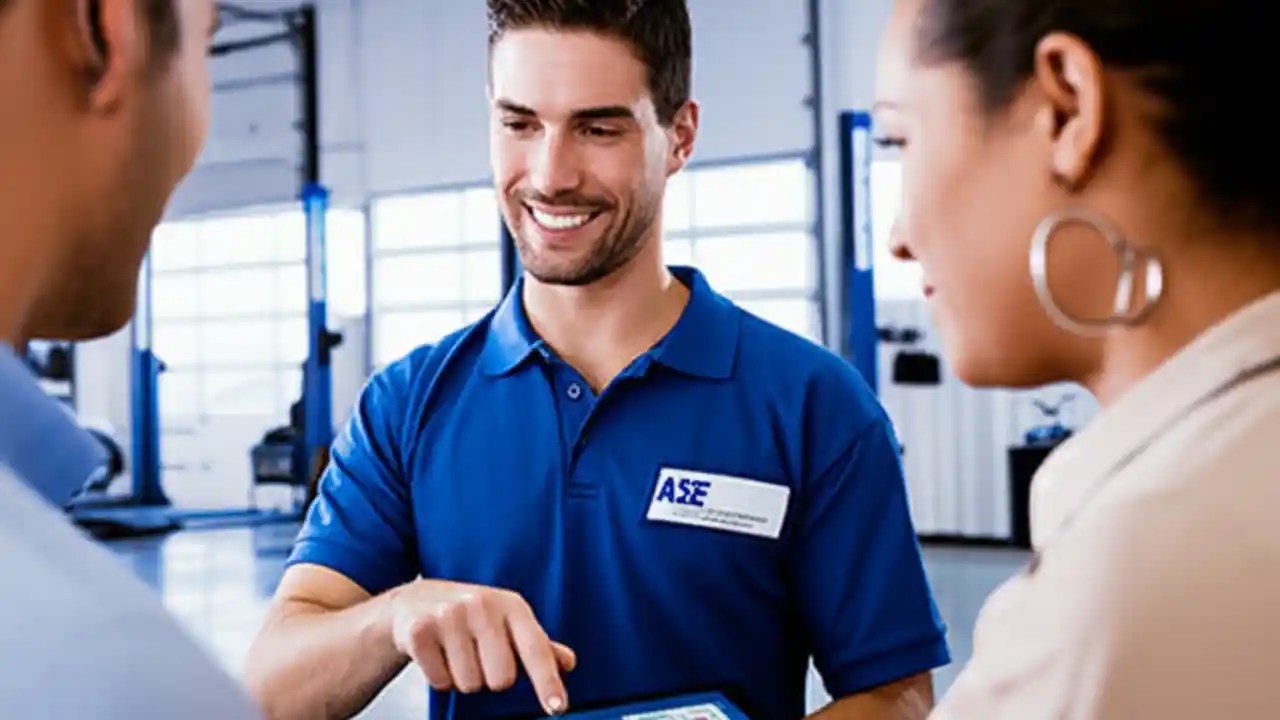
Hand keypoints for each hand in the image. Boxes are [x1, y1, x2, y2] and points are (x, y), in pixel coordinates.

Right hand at [390, 580, 576, 714]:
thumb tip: (568, 662)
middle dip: (491, 678)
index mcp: (511, 606)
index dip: (547, 681)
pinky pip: (440, 682)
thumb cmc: (471, 617)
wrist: (415, 602)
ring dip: (463, 678)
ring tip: (455, 652)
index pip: (535, 649)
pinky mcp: (420, 631)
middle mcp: (482, 606)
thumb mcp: (507, 622)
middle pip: (501, 679)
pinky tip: (436, 653)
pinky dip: (439, 677)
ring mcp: (449, 616)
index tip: (558, 707)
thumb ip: (538, 645)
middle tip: (479, 656)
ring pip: (469, 684)